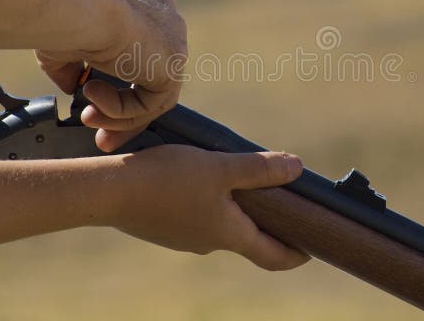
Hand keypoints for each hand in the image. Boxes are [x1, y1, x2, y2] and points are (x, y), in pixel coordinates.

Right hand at [36, 0, 187, 151]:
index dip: (122, 88)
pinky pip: (148, 104)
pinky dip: (118, 110)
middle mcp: (167, 24)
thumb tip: (73, 88)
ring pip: (151, 98)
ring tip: (86, 117)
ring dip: (116, 116)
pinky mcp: (173, 67)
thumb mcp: (65, 44)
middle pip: (153, 83)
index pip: (143, 58)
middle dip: (125, 115)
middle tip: (101, 139)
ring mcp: (175, 45)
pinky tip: (92, 93)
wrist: (75, 5)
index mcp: (145, 10)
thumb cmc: (63, 14)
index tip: (96, 108)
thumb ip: (73, 66)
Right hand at [112, 146, 309, 270]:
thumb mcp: (220, 167)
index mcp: (229, 235)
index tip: (314, 245)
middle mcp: (209, 243)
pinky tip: (203, 181)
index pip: (274, 256)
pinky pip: (198, 218)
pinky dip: (211, 205)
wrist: (110, 191)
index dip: (297, 253)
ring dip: (238, 210)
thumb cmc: (167, 179)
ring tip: (243, 182)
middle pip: (249, 239)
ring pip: (222, 226)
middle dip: (269, 224)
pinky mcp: (165, 227)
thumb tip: (297, 168)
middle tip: (283, 202)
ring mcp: (185, 238)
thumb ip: (259, 169)